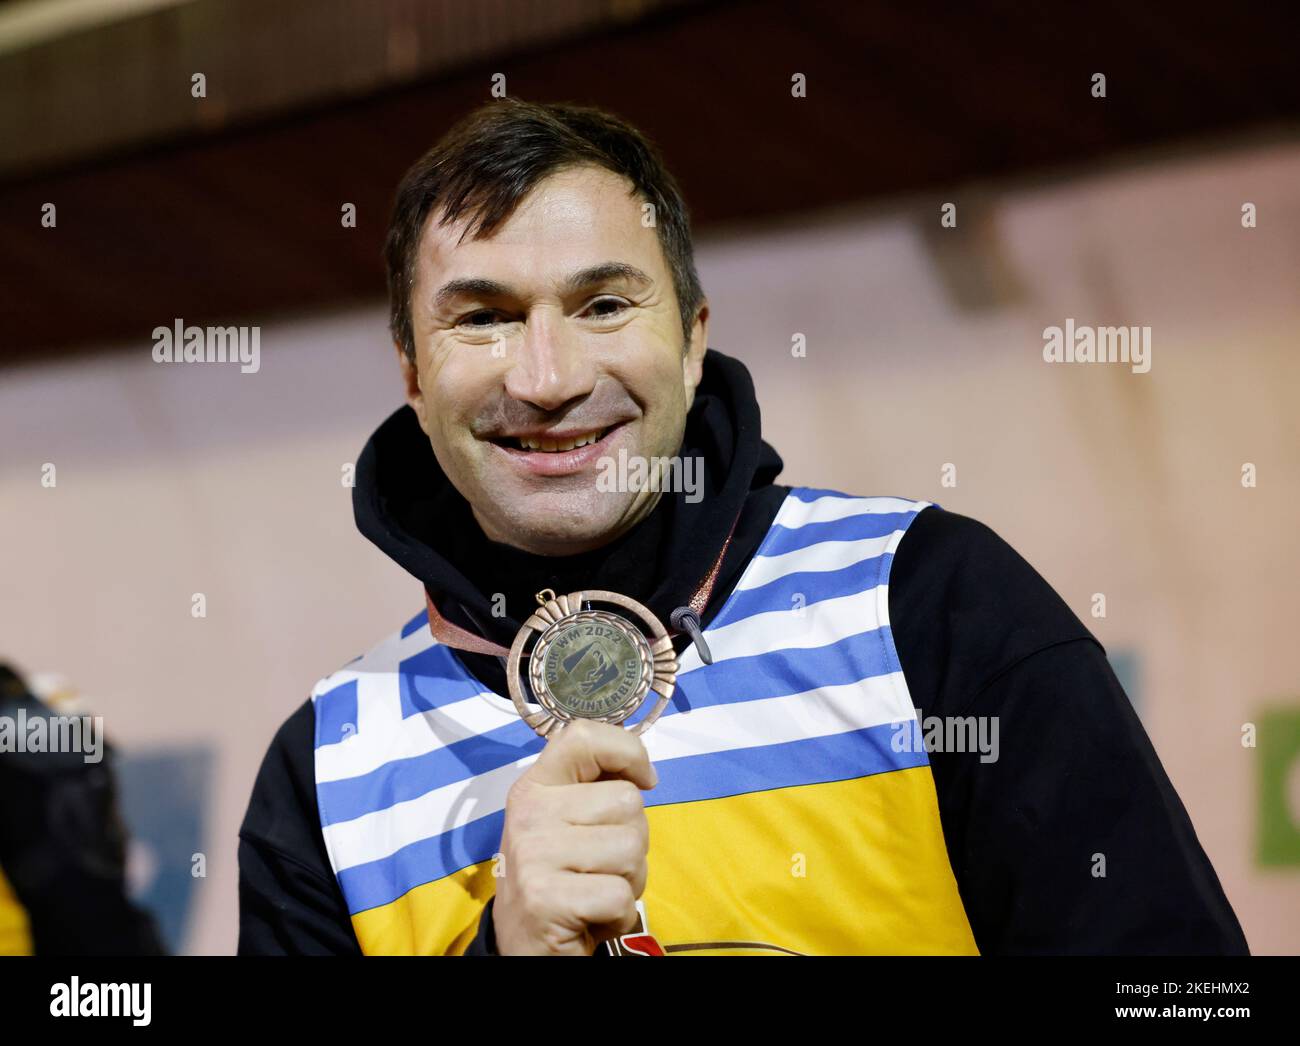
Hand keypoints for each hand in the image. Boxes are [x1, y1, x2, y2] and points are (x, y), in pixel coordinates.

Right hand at [492, 719, 655, 954]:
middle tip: (600, 866)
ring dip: (629, 879)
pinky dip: (619, 914)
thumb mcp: (566, 823)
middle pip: (627, 802)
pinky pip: (620, 895)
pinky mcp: (545, 899)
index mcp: (535, 787)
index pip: (584, 737)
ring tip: (596, 890)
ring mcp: (534, 855)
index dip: (628, 751)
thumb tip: (643, 774)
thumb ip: (595, 790)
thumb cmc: (560, 878)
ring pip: (631, 848)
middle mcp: (529, 813)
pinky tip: (591, 917)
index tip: (643, 780)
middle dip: (633, 839)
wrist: (525, 946)